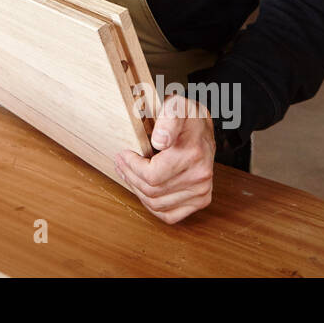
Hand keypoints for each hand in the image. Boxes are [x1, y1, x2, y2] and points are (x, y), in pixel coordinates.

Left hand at [114, 92, 215, 223]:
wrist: (203, 128)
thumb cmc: (186, 117)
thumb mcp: (176, 107)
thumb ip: (168, 120)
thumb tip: (160, 141)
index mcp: (193, 155)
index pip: (152, 176)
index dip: (131, 167)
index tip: (123, 154)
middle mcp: (200, 177)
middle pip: (152, 191)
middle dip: (130, 177)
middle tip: (120, 163)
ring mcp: (202, 192)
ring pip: (157, 204)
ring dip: (137, 191)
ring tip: (128, 175)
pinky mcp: (201, 200)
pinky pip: (170, 215)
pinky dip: (153, 206)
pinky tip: (144, 191)